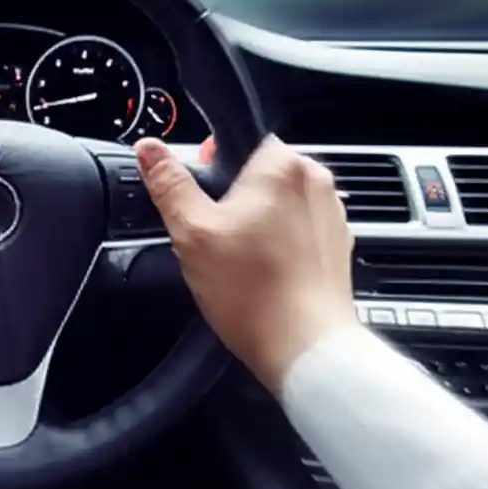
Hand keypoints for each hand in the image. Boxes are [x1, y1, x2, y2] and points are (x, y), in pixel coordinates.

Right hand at [135, 136, 356, 393]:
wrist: (305, 349)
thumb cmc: (252, 293)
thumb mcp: (192, 232)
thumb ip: (169, 184)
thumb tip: (149, 149)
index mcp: (282, 165)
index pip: (240, 140)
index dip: (213, 164)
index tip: (201, 194)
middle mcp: (316, 181)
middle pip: (260, 173)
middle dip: (235, 198)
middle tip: (214, 235)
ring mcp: (332, 215)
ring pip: (280, 203)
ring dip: (259, 222)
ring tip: (240, 260)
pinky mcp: (338, 246)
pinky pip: (299, 231)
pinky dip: (280, 246)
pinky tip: (263, 274)